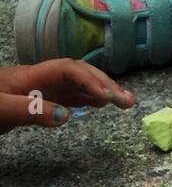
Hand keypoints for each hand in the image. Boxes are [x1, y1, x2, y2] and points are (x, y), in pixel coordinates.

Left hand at [0, 59, 132, 132]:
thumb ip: (30, 111)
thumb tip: (65, 116)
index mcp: (29, 78)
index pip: (68, 70)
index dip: (90, 81)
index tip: (108, 99)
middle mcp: (37, 80)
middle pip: (77, 73)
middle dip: (104, 83)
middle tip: (128, 103)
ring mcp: (37, 90)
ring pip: (75, 84)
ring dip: (100, 90)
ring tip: (123, 102)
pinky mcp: (35, 101)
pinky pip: (66, 97)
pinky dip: (85, 100)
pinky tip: (97, 105)